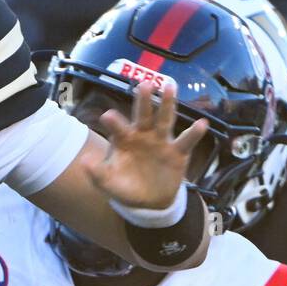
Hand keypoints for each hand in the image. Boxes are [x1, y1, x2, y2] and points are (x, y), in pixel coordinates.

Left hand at [90, 81, 207, 209]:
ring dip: (167, 103)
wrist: (149, 201)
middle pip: (143, 114)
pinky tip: (202, 123)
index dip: (114, 122)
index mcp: (124, 139)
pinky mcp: (178, 152)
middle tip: (144, 84)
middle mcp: (143, 135)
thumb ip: (97, 173)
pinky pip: (186, 140)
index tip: (107, 115)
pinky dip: (194, 133)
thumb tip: (84, 161)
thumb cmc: (125, 186)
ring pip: (164, 119)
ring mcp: (161, 141)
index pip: (118, 127)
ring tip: (170, 86)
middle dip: (143, 100)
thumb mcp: (108, 183)